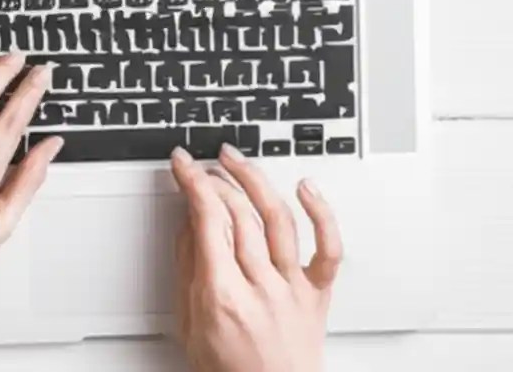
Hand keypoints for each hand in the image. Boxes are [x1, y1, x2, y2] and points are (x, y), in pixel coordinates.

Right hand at [171, 144, 342, 371]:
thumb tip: (188, 226)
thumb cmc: (229, 370)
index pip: (207, 221)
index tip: (184, 164)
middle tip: (204, 166)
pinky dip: (322, 214)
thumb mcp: (189, 323)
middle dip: (217, 179)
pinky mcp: (318, 292)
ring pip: (277, 219)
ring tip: (238, 161)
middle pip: (239, 214)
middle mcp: (260, 287)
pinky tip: (306, 187)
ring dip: (255, 180)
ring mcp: (293, 288)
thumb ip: (188, 270)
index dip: (193, 183)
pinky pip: (328, 248)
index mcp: (222, 296)